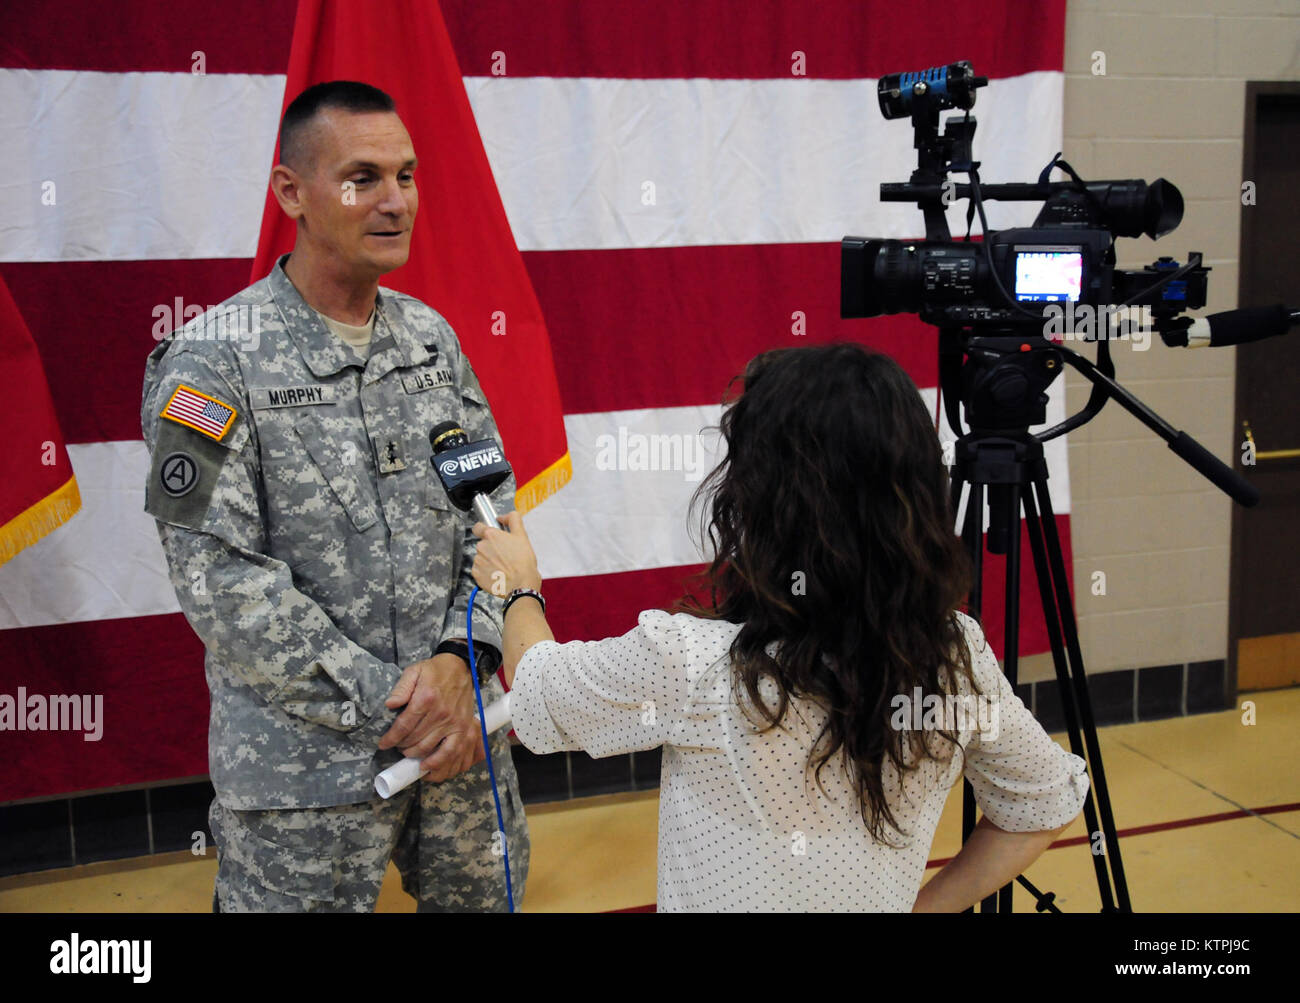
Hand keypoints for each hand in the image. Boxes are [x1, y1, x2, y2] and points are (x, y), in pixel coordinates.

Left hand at [379, 652, 484, 781]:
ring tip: (407, 752)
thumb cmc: (436, 671)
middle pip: (414, 739)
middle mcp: (440, 712)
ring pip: (428, 747)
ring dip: (414, 754)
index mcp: (426, 698)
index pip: (403, 726)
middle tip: (396, 745)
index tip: (383, 744)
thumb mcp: (414, 671)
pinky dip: (437, 762)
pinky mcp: (463, 728)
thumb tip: (390, 704)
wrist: (461, 668)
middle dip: (401, 746)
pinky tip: (426, 765)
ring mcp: (453, 722)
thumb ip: (401, 688)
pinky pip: (450, 751)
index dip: (390, 738)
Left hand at [472, 510, 542, 597]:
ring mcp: (478, 561)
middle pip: (483, 544)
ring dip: (489, 560)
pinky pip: (479, 570)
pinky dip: (487, 571)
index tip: (491, 535)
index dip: (484, 529)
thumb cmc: (523, 563)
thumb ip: (513, 520)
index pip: (478, 527)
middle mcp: (481, 547)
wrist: (521, 585)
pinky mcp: (477, 575)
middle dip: (491, 548)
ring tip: (503, 566)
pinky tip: (498, 573)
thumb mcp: (522, 536)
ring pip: (481, 557)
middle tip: (505, 554)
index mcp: (491, 536)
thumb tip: (503, 516)